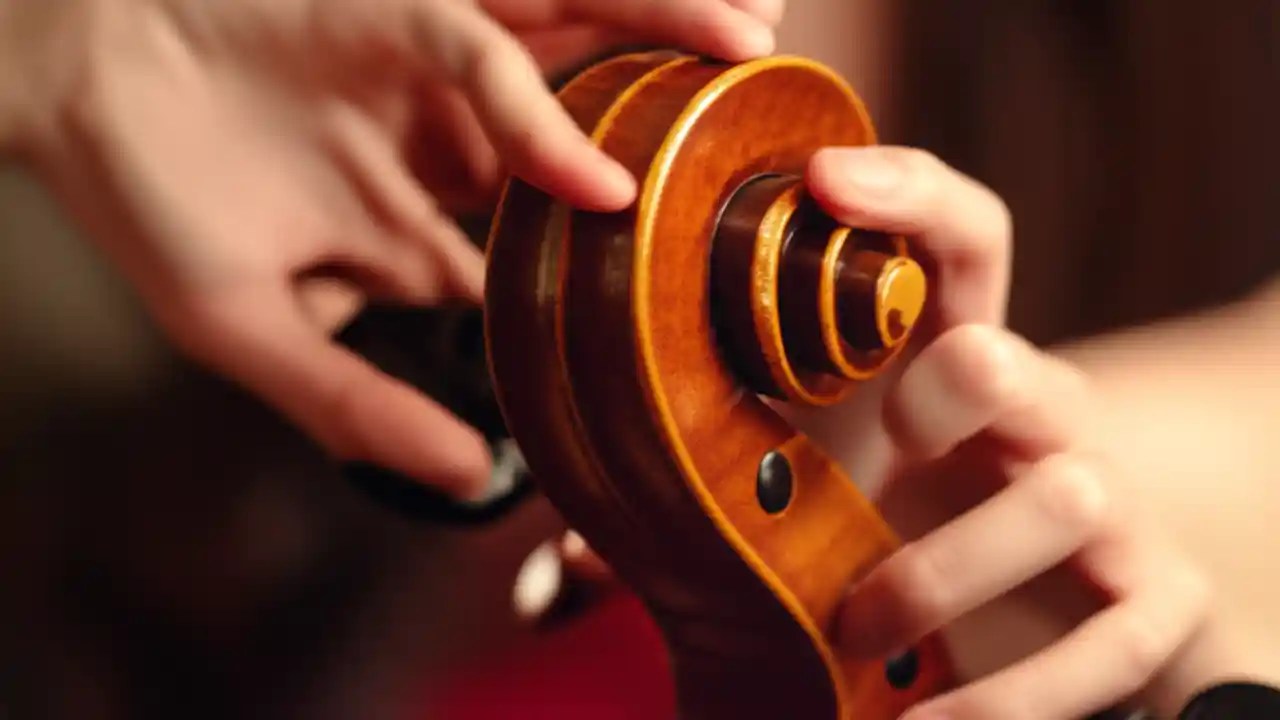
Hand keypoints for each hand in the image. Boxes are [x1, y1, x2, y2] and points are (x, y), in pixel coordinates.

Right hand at [2, 0, 781, 497]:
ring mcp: (433, 74)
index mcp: (434, 218)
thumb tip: (463, 481)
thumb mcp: (251, 328)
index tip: (711, 319)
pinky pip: (490, 53)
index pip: (557, 256)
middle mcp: (455, 142)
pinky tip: (607, 165)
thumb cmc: (150, 201)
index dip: (635, 282)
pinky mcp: (397, 17)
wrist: (69, 82)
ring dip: (666, 67)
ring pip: (578, 61)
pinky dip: (545, 111)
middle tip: (775, 178)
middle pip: (601, 133)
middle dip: (687, 143)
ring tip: (760, 75)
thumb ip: (355, 401)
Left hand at [558, 146, 1210, 716]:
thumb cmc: (915, 543)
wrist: (1057, 629)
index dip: (907, 192)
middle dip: (932, 401)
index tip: (821, 178)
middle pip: (1004, 357)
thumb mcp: (825, 507)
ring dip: (941, 573)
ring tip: (862, 634)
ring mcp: (1109, 502)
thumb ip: (714, 513)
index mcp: (954, 368)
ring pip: (1066, 493)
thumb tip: (569, 562)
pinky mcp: (1153, 601)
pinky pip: (1110, 640)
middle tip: (879, 459)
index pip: (961, 238)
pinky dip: (1015, 698)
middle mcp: (1043, 414)